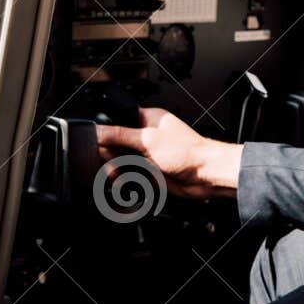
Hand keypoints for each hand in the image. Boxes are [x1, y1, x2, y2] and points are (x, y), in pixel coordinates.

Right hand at [94, 108, 240, 199]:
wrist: (206, 176)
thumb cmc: (187, 152)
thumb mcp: (147, 140)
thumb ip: (120, 135)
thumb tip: (98, 130)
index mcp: (147, 119)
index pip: (118, 122)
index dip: (107, 134)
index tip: (101, 144)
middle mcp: (146, 136)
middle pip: (116, 145)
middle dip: (110, 156)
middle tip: (113, 162)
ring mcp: (148, 155)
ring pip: (121, 163)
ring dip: (116, 171)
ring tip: (117, 177)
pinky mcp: (150, 172)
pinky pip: (130, 177)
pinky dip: (125, 181)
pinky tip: (125, 184)